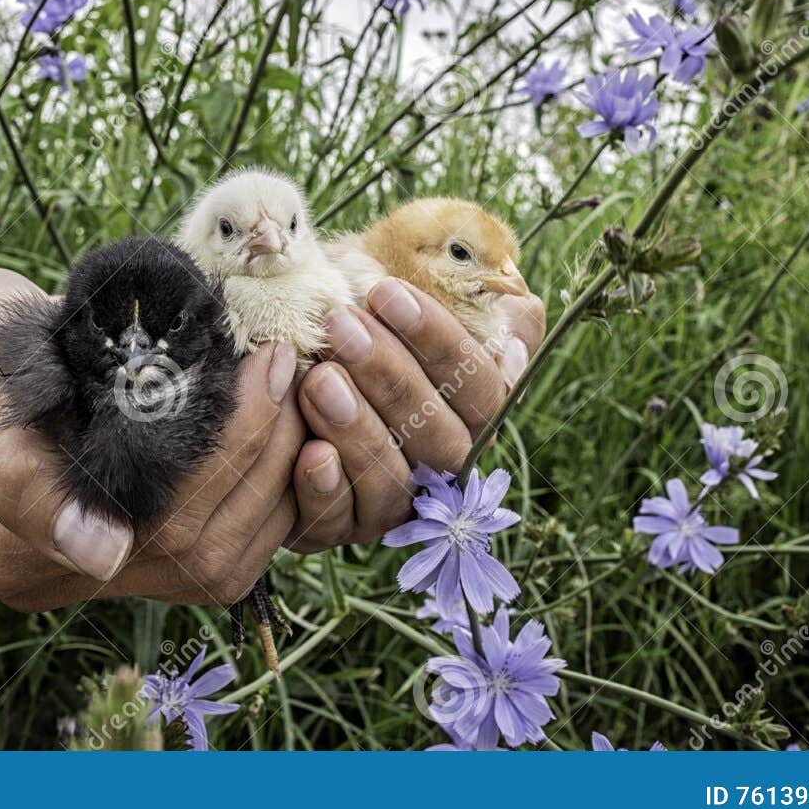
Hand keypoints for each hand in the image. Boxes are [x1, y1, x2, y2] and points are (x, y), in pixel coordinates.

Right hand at [0, 268, 304, 610]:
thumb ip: (21, 474)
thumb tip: (100, 557)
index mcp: (3, 552)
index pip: (155, 528)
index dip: (230, 452)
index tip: (264, 367)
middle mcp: (52, 584)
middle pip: (200, 553)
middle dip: (263, 457)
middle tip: (288, 368)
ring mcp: (93, 577)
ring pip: (223, 563)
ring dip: (276, 478)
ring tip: (295, 390)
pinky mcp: (130, 552)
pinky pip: (218, 546)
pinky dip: (263, 490)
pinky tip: (279, 424)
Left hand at [286, 280, 545, 551]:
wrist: (295, 345)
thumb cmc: (364, 312)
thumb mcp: (419, 285)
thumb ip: (481, 304)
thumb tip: (514, 338)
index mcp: (474, 411)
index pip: (481, 385)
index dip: (438, 340)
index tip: (386, 293)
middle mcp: (442, 464)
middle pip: (439, 437)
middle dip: (389, 377)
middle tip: (341, 326)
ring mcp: (392, 500)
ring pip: (392, 484)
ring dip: (358, 431)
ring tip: (318, 379)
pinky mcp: (338, 523)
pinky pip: (338, 519)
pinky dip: (325, 489)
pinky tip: (309, 452)